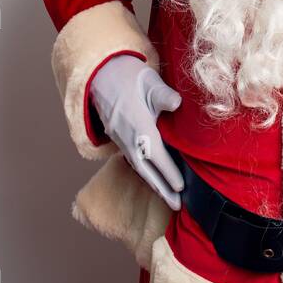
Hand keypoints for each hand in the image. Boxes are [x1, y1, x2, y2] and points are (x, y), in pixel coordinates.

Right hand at [89, 54, 184, 209]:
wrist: (102, 75)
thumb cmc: (130, 78)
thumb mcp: (150, 82)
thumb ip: (164, 95)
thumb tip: (177, 103)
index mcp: (138, 126)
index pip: (156, 154)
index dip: (168, 172)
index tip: (180, 187)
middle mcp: (128, 138)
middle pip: (146, 170)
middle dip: (162, 189)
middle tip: (176, 207)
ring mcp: (121, 140)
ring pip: (139, 168)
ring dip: (154, 184)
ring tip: (169, 199)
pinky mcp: (119, 139)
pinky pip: (133, 161)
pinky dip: (146, 173)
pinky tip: (155, 180)